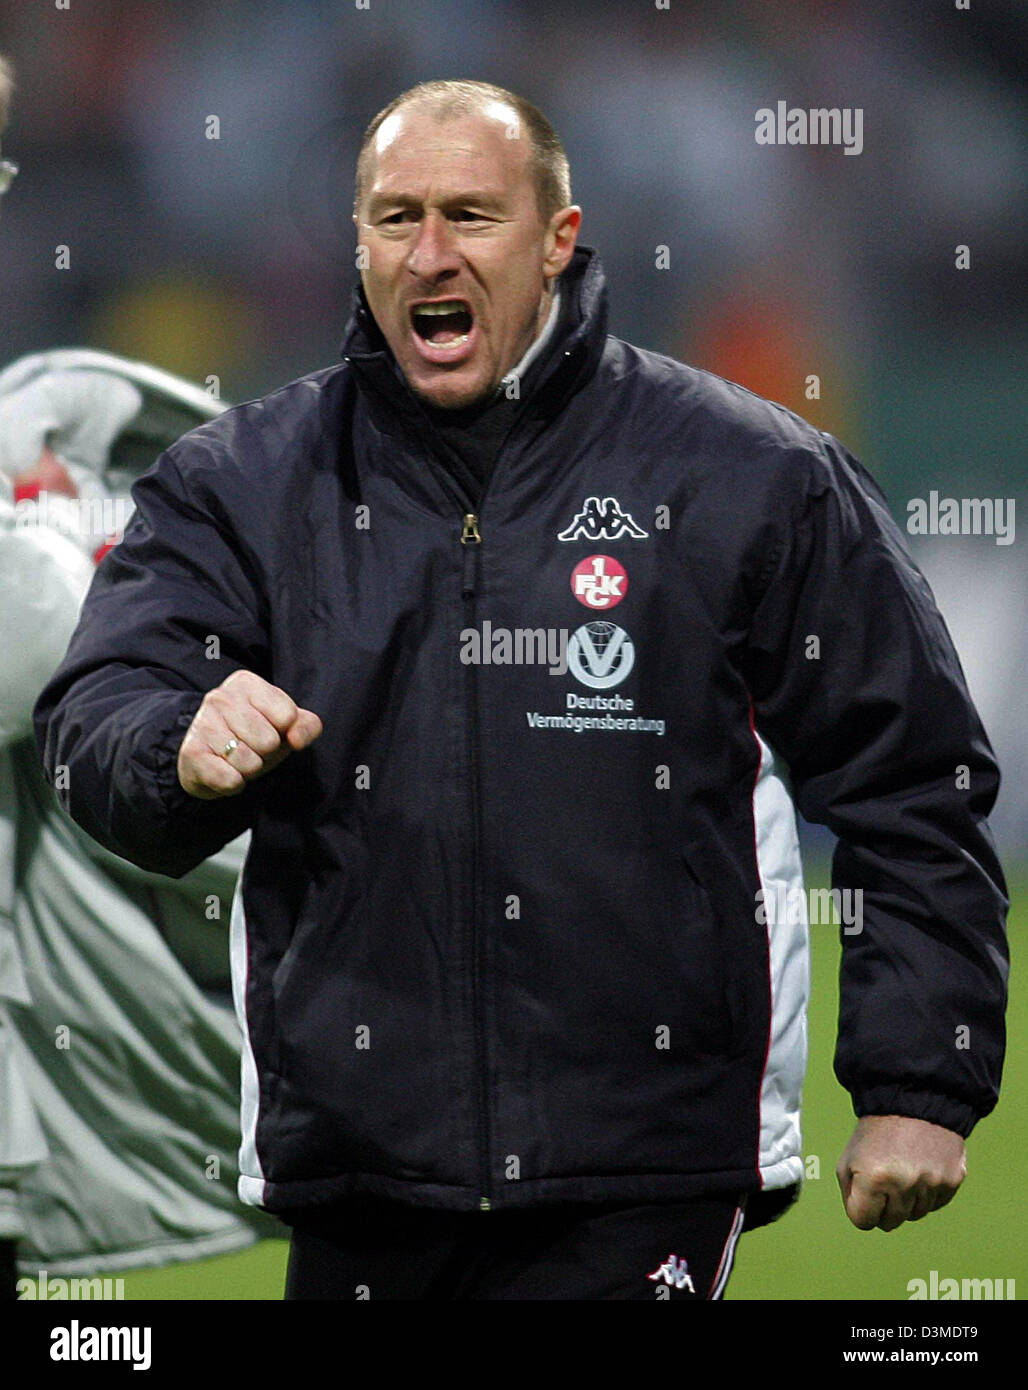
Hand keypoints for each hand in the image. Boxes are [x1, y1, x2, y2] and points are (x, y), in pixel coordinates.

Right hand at [177, 669, 322, 799]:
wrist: (205, 759)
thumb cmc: (251, 737)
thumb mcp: (284, 726)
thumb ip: (305, 726)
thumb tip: (297, 740)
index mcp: (247, 684)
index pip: (287, 716)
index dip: (283, 732)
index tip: (268, 730)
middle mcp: (221, 697)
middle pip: (269, 741)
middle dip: (265, 753)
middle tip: (250, 748)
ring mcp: (203, 724)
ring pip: (250, 762)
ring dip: (249, 769)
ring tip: (236, 759)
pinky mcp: (191, 753)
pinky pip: (231, 780)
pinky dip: (233, 784)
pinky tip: (223, 771)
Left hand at [836, 1115, 965, 1231]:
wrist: (915, 1098)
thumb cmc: (876, 1130)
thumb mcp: (849, 1158)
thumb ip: (850, 1194)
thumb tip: (865, 1218)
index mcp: (873, 1178)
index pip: (863, 1221)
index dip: (861, 1208)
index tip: (864, 1193)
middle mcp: (904, 1184)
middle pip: (890, 1222)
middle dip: (883, 1206)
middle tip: (883, 1179)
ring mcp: (931, 1184)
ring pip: (914, 1215)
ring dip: (906, 1199)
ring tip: (903, 1168)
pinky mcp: (952, 1181)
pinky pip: (935, 1204)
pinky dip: (926, 1193)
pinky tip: (921, 1167)